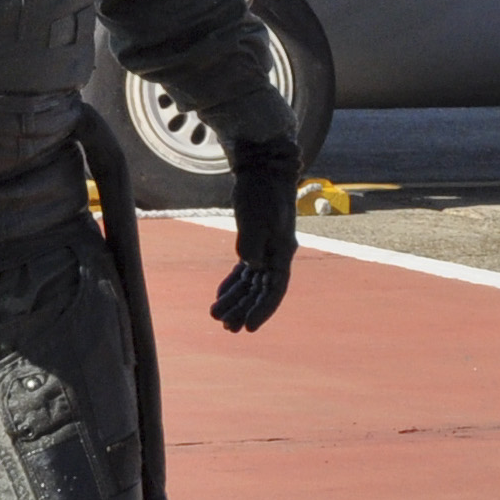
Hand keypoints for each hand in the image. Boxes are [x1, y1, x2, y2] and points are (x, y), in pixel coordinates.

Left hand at [213, 130, 298, 331]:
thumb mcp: (255, 216)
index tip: (249, 328)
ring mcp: (266, 250)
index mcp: (281, 253)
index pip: (274, 290)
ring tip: (217, 317)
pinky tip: (220, 295)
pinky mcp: (255, 243)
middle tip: (227, 328)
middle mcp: (276, 256)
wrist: (263, 171)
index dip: (263, 311)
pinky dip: (233, 284)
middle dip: (245, 311)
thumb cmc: (260, 192)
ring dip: (236, 300)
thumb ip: (252, 242)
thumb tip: (249, 265)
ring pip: (251, 283)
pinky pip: (244, 271)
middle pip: (261, 291)